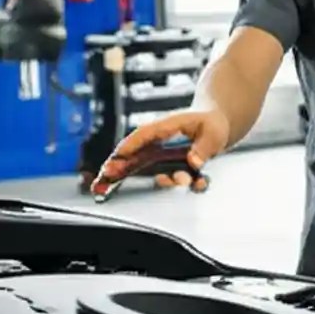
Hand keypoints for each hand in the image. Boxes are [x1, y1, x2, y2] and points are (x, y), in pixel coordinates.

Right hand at [92, 109, 230, 193]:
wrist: (215, 125)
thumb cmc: (212, 125)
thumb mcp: (214, 133)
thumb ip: (204, 149)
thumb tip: (194, 163)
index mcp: (167, 127)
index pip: (144, 134)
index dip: (130, 145)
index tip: (116, 157)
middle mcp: (158, 141)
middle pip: (132, 154)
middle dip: (115, 167)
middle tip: (100, 180)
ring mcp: (158, 154)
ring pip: (135, 167)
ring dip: (120, 178)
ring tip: (103, 187)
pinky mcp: (163, 165)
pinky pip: (150, 176)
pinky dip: (136, 185)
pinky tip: (127, 189)